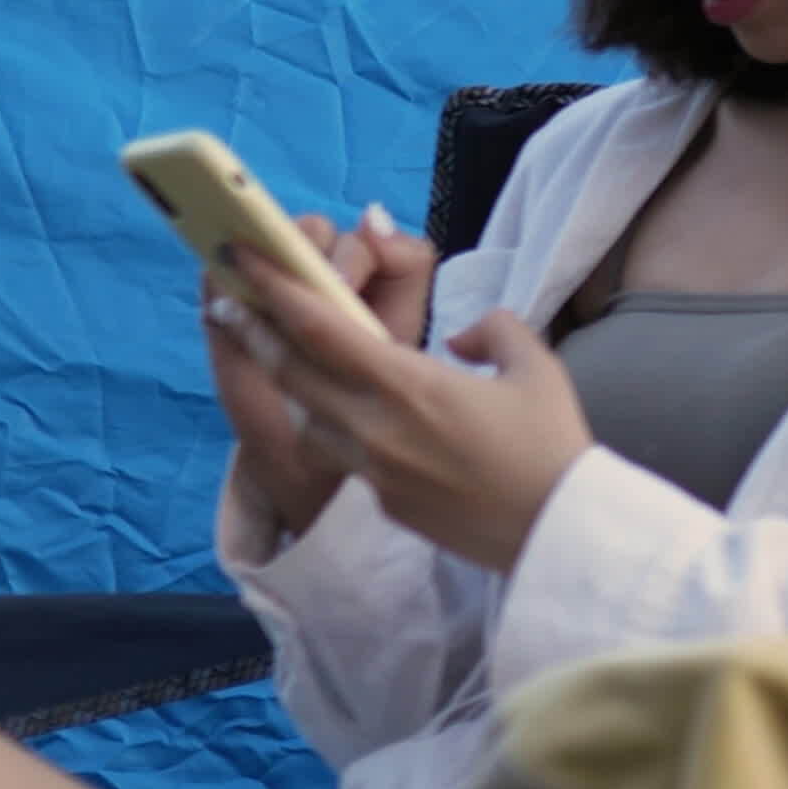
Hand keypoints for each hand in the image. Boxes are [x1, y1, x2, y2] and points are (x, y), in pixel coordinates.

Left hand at [220, 228, 590, 572]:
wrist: (557, 530)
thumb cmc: (552, 445)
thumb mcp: (536, 367)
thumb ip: (493, 331)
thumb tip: (461, 336)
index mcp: (410, 384)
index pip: (321, 327)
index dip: (276, 289)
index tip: (245, 258)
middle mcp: (376, 426)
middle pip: (291, 371)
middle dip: (255, 332)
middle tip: (230, 304)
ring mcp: (373, 469)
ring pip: (308, 417)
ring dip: (295, 387)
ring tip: (292, 366)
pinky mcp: (383, 502)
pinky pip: (343, 456)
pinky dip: (339, 430)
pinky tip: (361, 423)